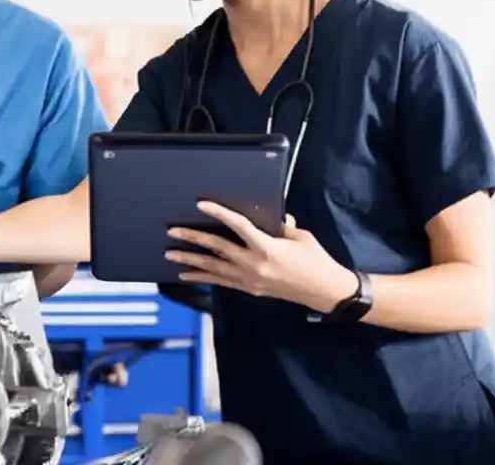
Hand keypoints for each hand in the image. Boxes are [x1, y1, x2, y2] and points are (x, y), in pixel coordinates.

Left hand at [164, 201, 357, 312]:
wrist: (324, 291)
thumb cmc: (315, 260)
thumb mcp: (300, 237)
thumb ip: (281, 226)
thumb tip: (269, 216)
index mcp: (267, 247)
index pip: (238, 226)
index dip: (219, 213)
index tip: (201, 204)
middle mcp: (254, 264)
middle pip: (217, 248)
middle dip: (193, 239)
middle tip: (172, 232)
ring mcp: (249, 279)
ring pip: (213, 268)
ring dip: (190, 260)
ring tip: (170, 254)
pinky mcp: (248, 288)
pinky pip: (220, 282)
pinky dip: (201, 277)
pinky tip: (186, 274)